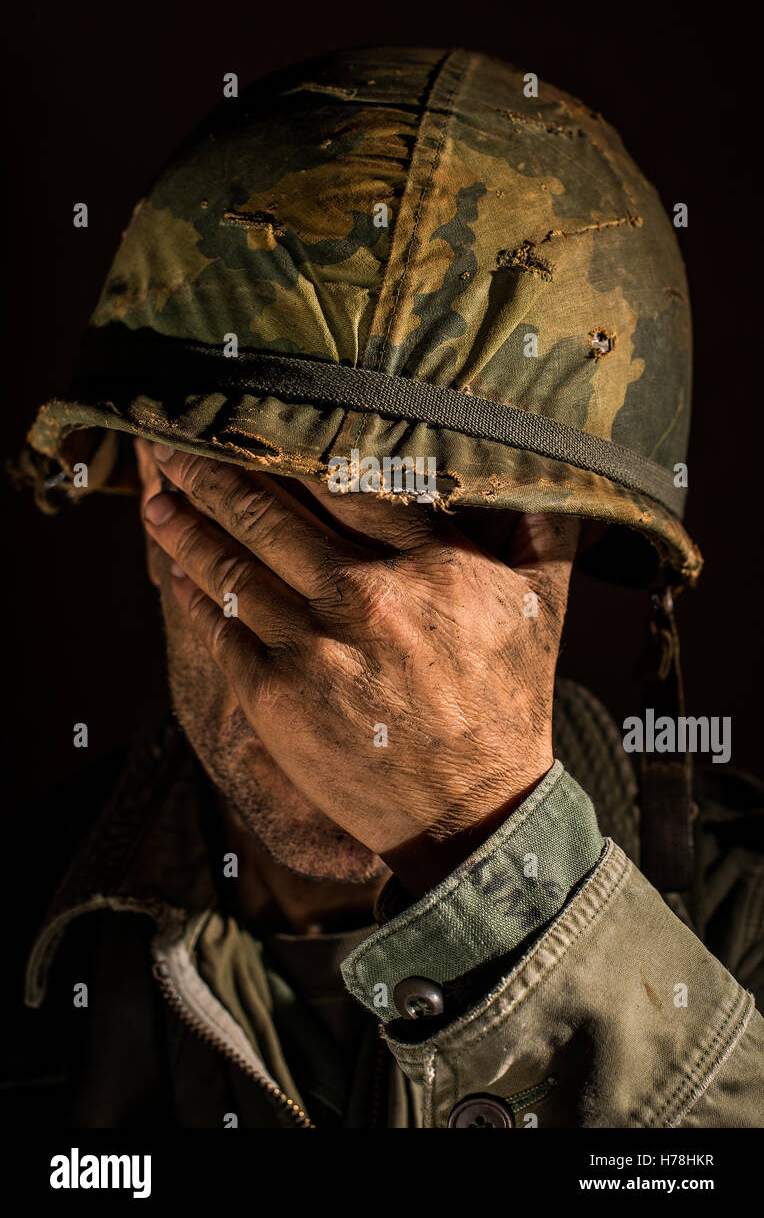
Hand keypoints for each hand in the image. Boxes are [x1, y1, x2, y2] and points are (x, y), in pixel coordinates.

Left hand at [142, 446, 578, 893]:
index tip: (257, 417)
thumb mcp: (544, 607)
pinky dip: (194, 595)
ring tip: (159, 499)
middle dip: (215, 474)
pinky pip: (224, 629)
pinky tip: (175, 572)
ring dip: (187, 527)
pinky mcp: (277, 697)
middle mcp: (368, 596)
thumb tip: (549, 464)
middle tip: (175, 443)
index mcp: (430, 563)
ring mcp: (316, 647)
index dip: (291, 443)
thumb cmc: (506, 704)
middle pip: (271, 515)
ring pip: (234, 566)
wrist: (473, 813)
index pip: (345, 480)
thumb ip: (542, 528)